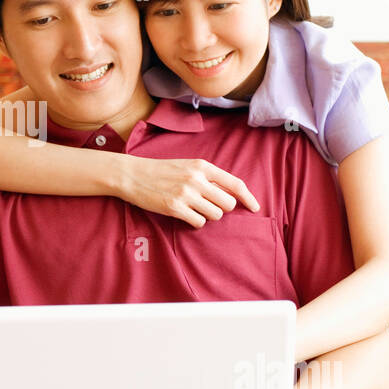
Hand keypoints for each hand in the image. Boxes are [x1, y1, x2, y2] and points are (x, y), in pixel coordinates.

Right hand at [115, 156, 260, 226]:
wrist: (133, 174)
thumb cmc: (162, 171)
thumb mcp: (187, 166)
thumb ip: (208, 177)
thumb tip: (231, 194)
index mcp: (202, 166)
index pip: (235, 184)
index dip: (248, 198)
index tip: (255, 207)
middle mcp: (197, 179)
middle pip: (228, 204)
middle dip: (222, 209)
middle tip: (209, 206)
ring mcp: (186, 194)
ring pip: (215, 215)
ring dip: (208, 216)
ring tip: (194, 209)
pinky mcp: (175, 208)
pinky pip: (199, 223)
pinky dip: (196, 222)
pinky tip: (185, 215)